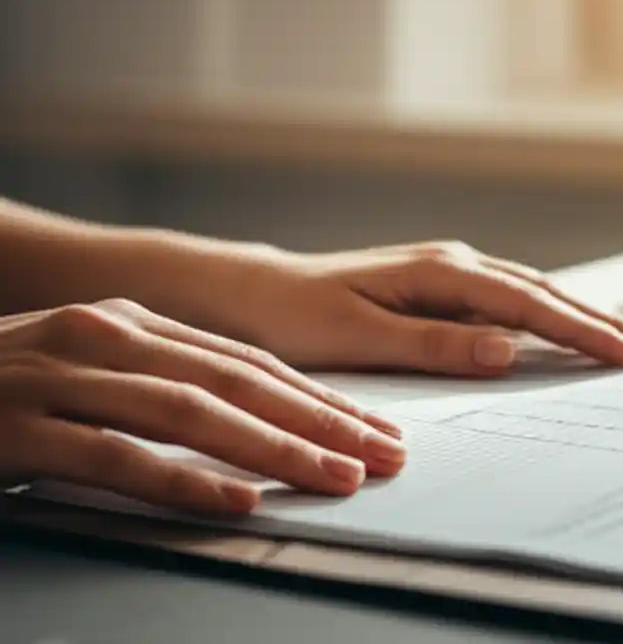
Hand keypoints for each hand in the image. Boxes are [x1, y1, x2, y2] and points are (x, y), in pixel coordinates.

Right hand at [0, 299, 405, 514]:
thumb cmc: (3, 389)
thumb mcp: (90, 370)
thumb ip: (162, 383)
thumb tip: (254, 422)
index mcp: (129, 323)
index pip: (250, 362)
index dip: (320, 396)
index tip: (377, 428)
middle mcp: (104, 338)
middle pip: (238, 382)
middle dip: (320, 421)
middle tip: (384, 456)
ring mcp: (59, 378)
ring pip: (190, 413)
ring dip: (274, 448)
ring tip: (334, 477)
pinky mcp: (19, 428)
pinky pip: (115, 457)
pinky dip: (180, 481)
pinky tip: (234, 500)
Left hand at [204, 241, 622, 375]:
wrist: (257, 294)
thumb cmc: (299, 316)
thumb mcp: (360, 338)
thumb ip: (435, 344)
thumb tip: (508, 350)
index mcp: (442, 273)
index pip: (532, 305)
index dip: (586, 331)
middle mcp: (455, 265)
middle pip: (547, 294)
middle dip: (604, 323)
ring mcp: (452, 274)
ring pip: (536, 295)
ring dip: (585, 319)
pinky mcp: (445, 289)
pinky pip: (514, 302)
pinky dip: (552, 318)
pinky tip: (571, 330)